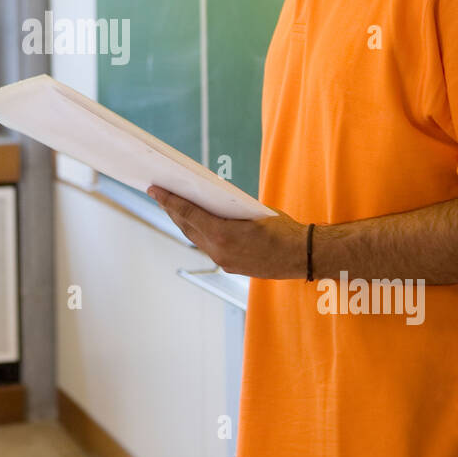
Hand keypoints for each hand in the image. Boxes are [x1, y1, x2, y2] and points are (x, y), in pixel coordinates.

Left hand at [146, 185, 306, 278]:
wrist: (303, 256)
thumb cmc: (283, 229)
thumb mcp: (253, 210)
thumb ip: (228, 209)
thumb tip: (209, 201)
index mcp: (223, 235)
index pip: (189, 213)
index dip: (169, 200)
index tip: (154, 189)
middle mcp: (219, 251)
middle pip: (187, 227)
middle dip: (171, 209)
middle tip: (158, 193)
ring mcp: (223, 262)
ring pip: (195, 238)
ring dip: (183, 222)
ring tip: (172, 207)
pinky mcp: (229, 267)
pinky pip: (207, 247)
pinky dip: (198, 233)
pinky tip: (195, 223)